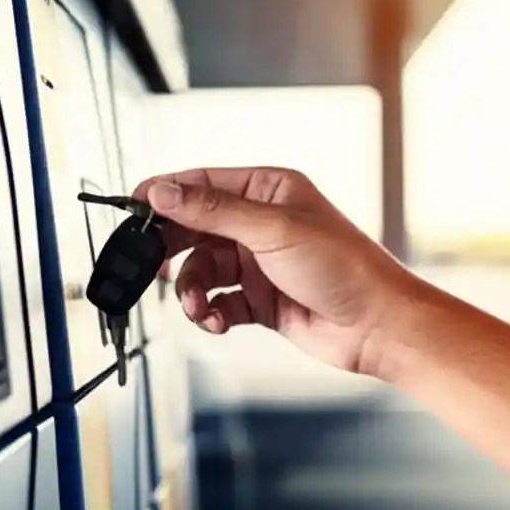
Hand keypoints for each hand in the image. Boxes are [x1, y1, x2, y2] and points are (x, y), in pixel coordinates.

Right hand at [132, 167, 419, 375]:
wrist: (377, 325)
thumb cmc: (344, 267)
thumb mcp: (272, 230)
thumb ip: (212, 211)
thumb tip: (163, 192)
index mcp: (269, 191)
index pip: (202, 184)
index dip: (165, 195)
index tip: (132, 208)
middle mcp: (261, 224)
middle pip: (195, 229)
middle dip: (172, 250)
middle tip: (151, 267)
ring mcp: (260, 263)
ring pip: (202, 270)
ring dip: (192, 290)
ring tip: (199, 308)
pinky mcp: (260, 300)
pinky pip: (218, 302)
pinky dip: (210, 313)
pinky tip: (217, 321)